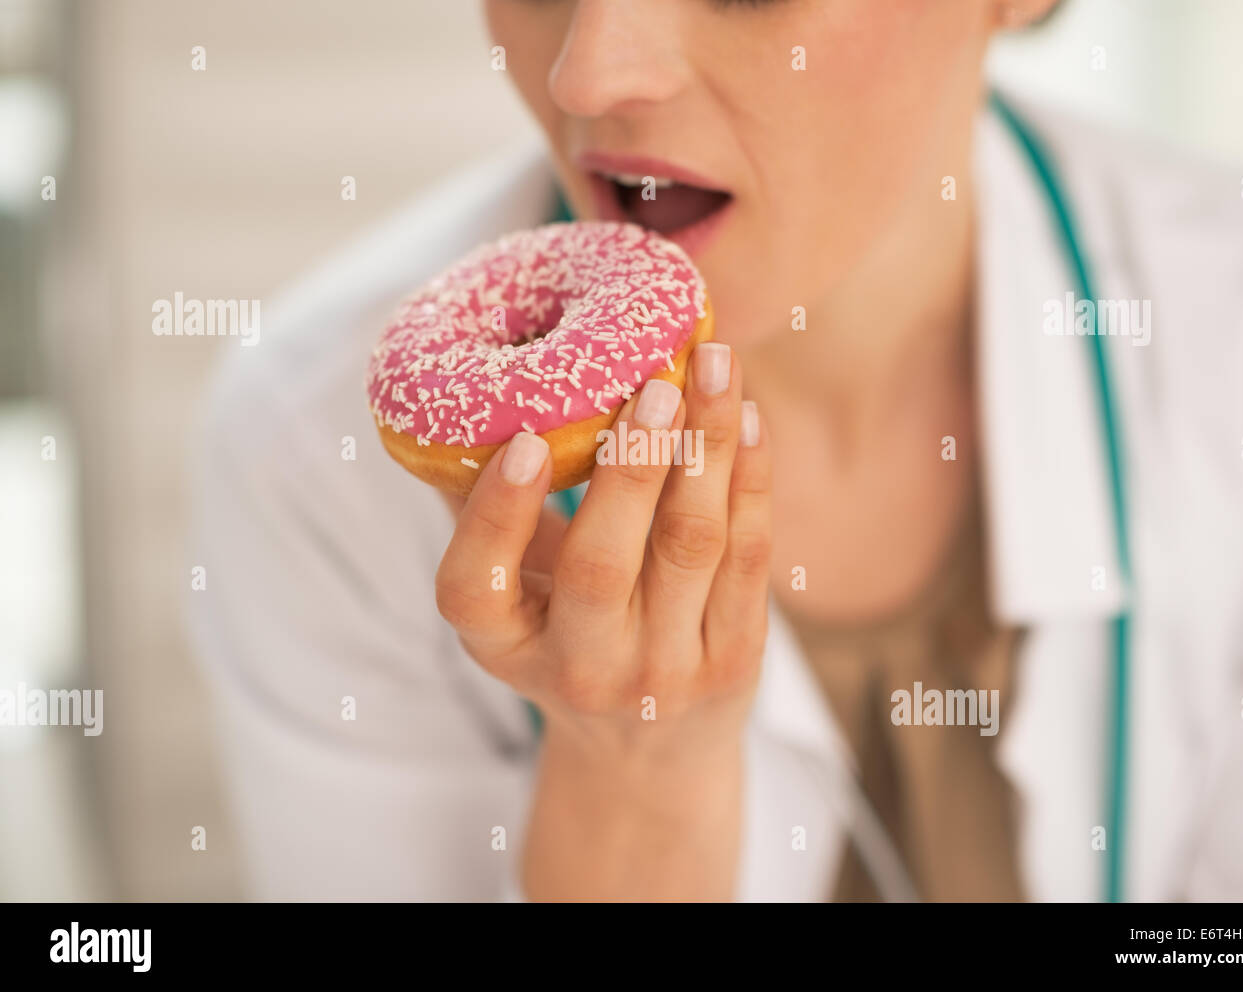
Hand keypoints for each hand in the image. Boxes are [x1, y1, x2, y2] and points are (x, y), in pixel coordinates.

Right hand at [435, 341, 770, 764]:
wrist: (650, 754)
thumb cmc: (569, 641)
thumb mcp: (517, 602)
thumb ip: (497, 521)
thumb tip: (469, 406)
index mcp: (504, 648)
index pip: (475, 590)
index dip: (496, 514)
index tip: (525, 439)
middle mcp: (581, 669)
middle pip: (601, 566)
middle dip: (633, 465)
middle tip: (656, 382)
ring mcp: (664, 673)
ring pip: (691, 547)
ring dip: (707, 449)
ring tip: (718, 369)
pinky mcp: (734, 661)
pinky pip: (748, 557)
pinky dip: (750, 480)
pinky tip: (747, 421)